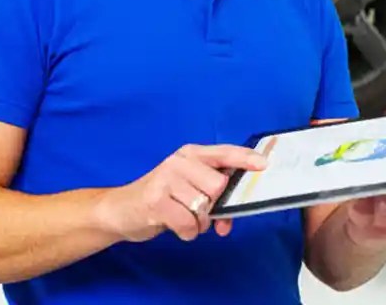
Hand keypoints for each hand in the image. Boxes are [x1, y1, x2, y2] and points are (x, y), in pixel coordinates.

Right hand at [95, 144, 265, 242]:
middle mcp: (179, 162)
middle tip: (200, 212)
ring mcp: (165, 179)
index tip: (264, 165)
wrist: (120, 210)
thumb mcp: (186, 187)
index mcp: (190, 154)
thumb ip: (212, 193)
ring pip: (203, 207)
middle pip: (218, 186)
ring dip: (198, 222)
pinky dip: (187, 232)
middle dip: (214, 206)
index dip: (245, 158)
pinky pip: (188, 224)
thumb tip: (234, 214)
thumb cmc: (161, 199)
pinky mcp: (155, 200)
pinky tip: (174, 226)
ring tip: (182, 217)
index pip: (223, 152)